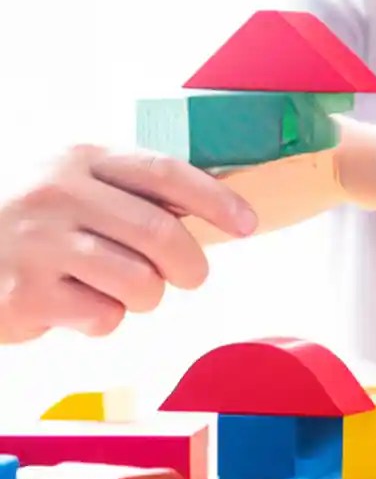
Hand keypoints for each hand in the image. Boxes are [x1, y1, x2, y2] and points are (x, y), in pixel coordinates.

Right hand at [0, 145, 256, 342]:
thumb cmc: (25, 224)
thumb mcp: (70, 187)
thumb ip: (130, 193)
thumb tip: (215, 207)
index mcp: (78, 160)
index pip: (164, 172)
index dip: (215, 200)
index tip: (247, 223)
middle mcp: (57, 195)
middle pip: (162, 234)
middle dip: (190, 264)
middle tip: (188, 276)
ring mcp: (38, 244)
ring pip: (141, 283)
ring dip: (145, 297)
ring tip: (117, 289)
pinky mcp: (26, 294)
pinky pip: (104, 316)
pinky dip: (101, 318)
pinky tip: (72, 304)